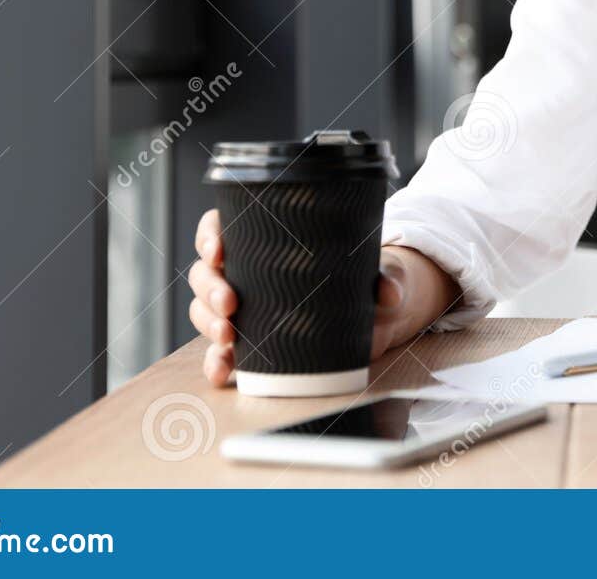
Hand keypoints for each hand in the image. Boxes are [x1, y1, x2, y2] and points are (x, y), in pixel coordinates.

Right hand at [189, 208, 463, 385]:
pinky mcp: (249, 343)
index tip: (218, 249)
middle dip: (210, 288)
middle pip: (205, 273)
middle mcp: (244, 272)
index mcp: (264, 240)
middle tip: (230, 302)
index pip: (222, 227)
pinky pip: (220, 353)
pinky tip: (224, 370)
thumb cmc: (362, 280)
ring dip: (209, 323)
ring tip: (229, 335)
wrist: (370, 318)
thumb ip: (387, 278)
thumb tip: (392, 292)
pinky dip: (217, 362)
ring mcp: (242, 309)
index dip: (209, 235)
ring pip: (204, 311)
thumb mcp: (377, 273)